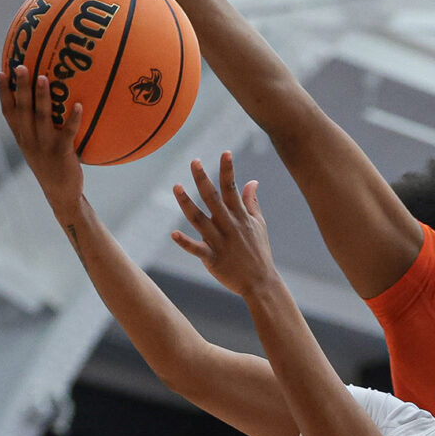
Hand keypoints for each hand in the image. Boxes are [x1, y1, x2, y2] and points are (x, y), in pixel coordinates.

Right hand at [0, 61, 85, 215]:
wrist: (62, 194)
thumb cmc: (53, 166)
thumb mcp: (39, 147)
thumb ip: (37, 127)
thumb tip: (45, 102)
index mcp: (22, 137)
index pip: (8, 112)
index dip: (3, 92)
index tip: (2, 72)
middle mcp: (29, 140)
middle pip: (22, 109)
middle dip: (20, 87)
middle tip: (21, 66)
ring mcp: (44, 147)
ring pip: (41, 118)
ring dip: (42, 97)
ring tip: (44, 77)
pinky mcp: (62, 153)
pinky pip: (67, 133)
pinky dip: (73, 118)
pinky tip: (78, 105)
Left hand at [170, 154, 279, 298]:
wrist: (261, 283)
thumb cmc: (259, 253)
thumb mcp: (259, 225)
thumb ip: (252, 202)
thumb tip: (252, 181)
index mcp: (239, 217)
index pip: (232, 188)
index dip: (228, 170)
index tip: (225, 152)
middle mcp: (229, 226)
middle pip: (213, 198)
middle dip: (203, 179)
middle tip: (194, 161)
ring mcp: (220, 242)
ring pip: (200, 220)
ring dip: (187, 203)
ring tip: (176, 186)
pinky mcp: (213, 259)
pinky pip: (197, 249)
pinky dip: (185, 243)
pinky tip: (173, 234)